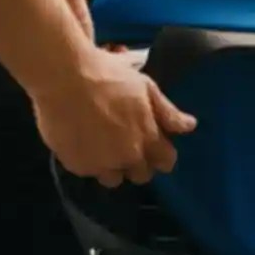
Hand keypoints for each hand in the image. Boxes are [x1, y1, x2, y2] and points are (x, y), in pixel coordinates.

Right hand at [32, 47, 196, 187]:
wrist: (63, 77)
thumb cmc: (109, 76)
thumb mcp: (145, 87)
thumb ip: (168, 112)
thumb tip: (190, 126)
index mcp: (147, 139)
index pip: (166, 162)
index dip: (162, 155)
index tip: (155, 146)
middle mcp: (126, 157)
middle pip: (141, 175)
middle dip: (138, 163)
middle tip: (126, 142)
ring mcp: (100, 164)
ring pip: (113, 179)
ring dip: (112, 167)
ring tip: (102, 145)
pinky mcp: (75, 165)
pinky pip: (87, 171)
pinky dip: (88, 161)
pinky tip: (82, 140)